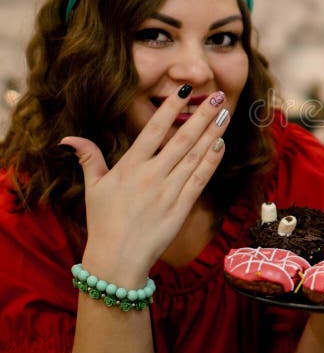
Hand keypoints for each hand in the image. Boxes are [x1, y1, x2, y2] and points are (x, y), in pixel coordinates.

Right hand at [61, 85, 229, 287]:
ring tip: (225, 114)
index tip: (184, 91)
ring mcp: (168, 191)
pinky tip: (221, 145)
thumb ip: (88, 159)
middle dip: (202, 116)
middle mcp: (151, 175)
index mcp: (129, 167)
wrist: (117, 260)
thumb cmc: (104, 223)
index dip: (170, 109)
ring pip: (195, 156)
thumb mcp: (93, 189)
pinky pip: (200, 179)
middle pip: (182, 139)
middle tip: (219, 96)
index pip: (153, 130)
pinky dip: (211, 162)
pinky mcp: (182, 207)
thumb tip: (68, 139)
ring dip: (212, 134)